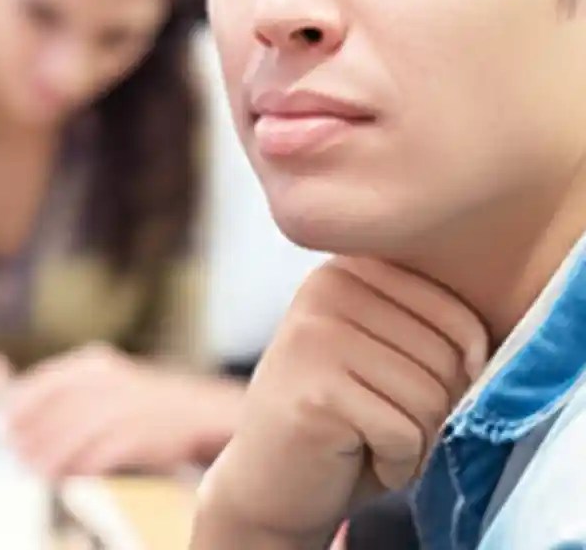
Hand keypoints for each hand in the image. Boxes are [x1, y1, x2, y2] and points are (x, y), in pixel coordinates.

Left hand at [7, 344, 242, 478]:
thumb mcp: (105, 383)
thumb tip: (21, 419)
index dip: (22, 405)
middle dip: (33, 435)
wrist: (198, 409)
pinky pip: (106, 451)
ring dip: (53, 454)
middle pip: (61, 409)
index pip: (48, 381)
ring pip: (80, 432)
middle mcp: (110, 381)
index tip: (5, 424)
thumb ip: (68, 395)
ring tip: (35, 470)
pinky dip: (84, 465)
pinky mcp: (145, 433)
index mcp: (95, 365)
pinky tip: (69, 475)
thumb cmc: (141, 401)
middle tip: (15, 455)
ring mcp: (129, 406)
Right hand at [192, 258, 487, 547]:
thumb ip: (428, 330)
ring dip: (415, 441)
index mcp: (349, 271)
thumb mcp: (384, 355)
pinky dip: (395, 465)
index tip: (398, 391)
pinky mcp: (314, 390)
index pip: (457, 315)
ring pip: (430, 398)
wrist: (269, 480)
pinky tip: (353, 456)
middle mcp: (326, 289)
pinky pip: (404, 435)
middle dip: (430, 412)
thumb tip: (483, 352)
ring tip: (365, 438)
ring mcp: (314, 336)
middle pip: (447, 359)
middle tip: (378, 422)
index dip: (455, 375)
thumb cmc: (341, 420)